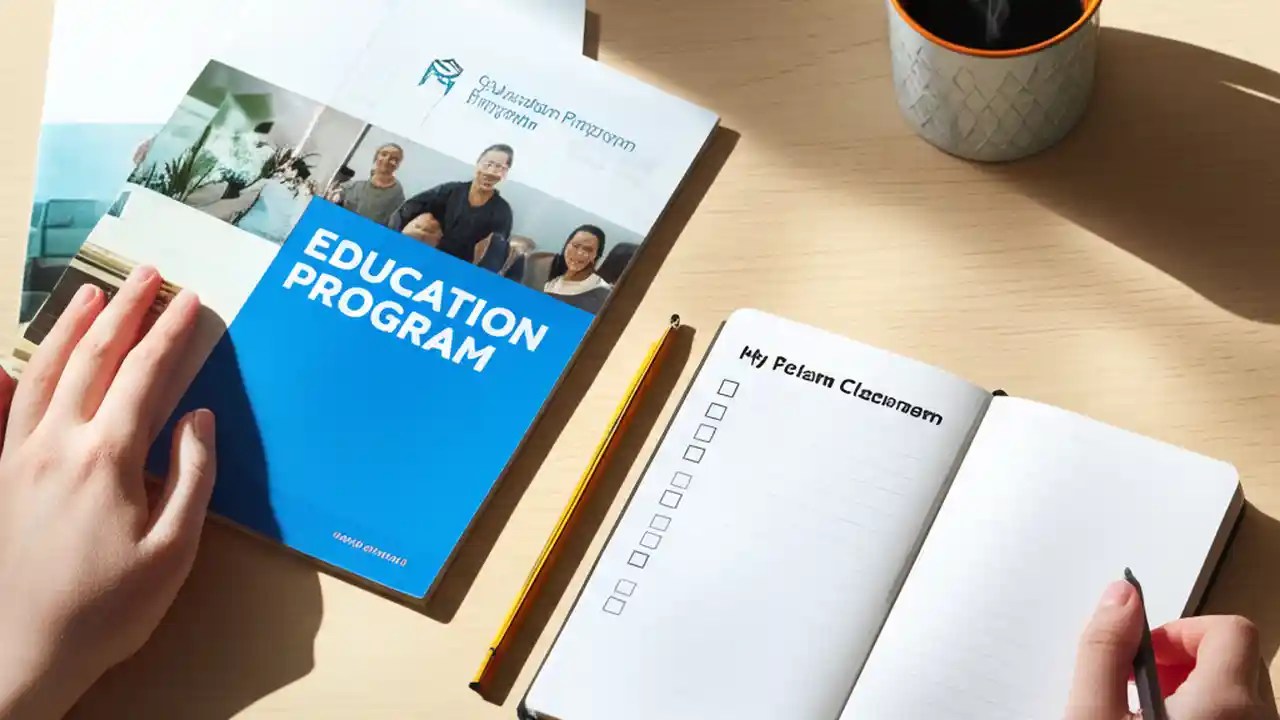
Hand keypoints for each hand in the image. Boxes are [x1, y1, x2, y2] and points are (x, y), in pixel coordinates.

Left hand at [0, 267, 215, 718]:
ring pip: (46, 372)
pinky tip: (44, 354)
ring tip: (97, 292)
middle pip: (93, 359)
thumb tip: (197, 416)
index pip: (143, 377)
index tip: (194, 302)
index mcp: (105, 460)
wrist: (27, 651)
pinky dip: (34, 366)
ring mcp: (21, 456)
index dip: (170, 334)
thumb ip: (191, 476)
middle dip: (126, 311)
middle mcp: (56, 445)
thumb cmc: (110, 607)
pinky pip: (17, 402)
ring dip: (74, 326)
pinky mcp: (2, 473)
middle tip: (153, 275)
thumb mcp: (173, 550)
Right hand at [1065, 579, 1278, 718]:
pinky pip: (1243, 716)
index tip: (1147, 653)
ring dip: (1199, 686)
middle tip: (1144, 685)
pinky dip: (1211, 713)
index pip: (1229, 629)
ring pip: (1242, 690)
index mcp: (1224, 703)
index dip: (1181, 631)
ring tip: (1153, 712)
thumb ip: (1105, 647)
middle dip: (1186, 658)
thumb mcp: (1092, 713)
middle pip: (1238, 656)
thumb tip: (1121, 596)